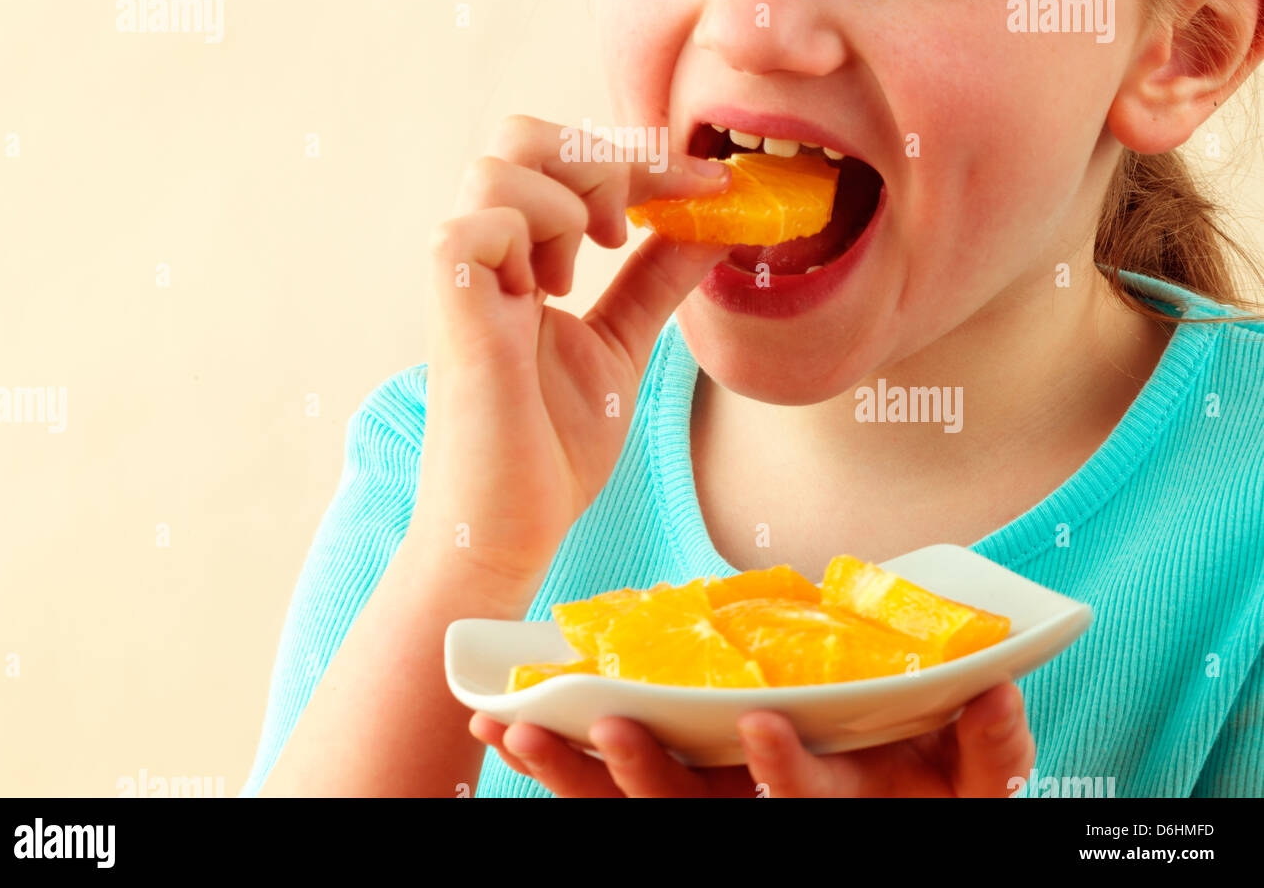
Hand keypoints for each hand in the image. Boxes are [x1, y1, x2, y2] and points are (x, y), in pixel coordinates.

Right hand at [412, 114, 730, 590]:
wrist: (511, 526)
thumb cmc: (549, 442)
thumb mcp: (623, 341)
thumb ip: (656, 277)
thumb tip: (716, 224)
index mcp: (519, 252)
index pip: (565, 158)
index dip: (643, 160)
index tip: (710, 184)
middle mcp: (484, 250)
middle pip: (522, 134)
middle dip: (600, 161)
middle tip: (627, 227)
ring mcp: (462, 273)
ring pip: (500, 164)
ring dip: (565, 203)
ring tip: (581, 269)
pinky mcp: (451, 303)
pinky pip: (478, 221)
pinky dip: (530, 238)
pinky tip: (548, 293)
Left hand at [469, 680, 1032, 796]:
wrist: (892, 806)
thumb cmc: (928, 784)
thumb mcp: (971, 781)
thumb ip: (988, 747)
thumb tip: (997, 687)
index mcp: (830, 802)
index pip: (805, 801)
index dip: (785, 772)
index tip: (760, 725)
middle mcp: (760, 817)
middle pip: (696, 812)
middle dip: (648, 775)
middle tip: (612, 724)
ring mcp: (710, 812)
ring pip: (637, 808)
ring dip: (575, 772)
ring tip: (519, 731)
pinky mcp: (671, 800)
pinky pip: (604, 796)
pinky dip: (556, 766)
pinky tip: (507, 731)